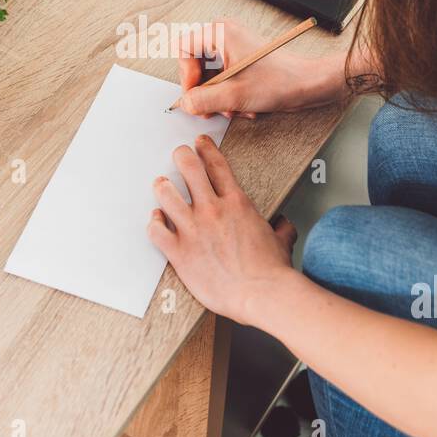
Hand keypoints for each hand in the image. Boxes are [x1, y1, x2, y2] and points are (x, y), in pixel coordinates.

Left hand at [148, 134, 297, 325]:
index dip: (206, 149)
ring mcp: (194, 230)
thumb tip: (283, 225)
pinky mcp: (180, 252)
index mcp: (237, 204)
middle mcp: (213, 211)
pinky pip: (156, 230)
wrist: (263, 293)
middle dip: (182, 156)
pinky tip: (155, 220)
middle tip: (179, 154)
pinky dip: (153, 222)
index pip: (217, 165)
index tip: (200, 143)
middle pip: (189, 168)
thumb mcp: (282, 241)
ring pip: (167, 194)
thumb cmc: (272, 271)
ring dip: (162, 186)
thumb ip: (280, 228)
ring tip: (161, 184)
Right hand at [176, 18, 342, 117]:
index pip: (184, 49)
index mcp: (220, 33)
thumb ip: (202, 100)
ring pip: (210, 76)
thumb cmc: (281, 80)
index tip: (196, 93)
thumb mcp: (234, 95)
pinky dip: (230, 95)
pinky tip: (245, 104)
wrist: (308, 84)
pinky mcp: (241, 61)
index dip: (186, 75)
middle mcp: (225, 35)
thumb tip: (185, 103)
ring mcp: (233, 48)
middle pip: (195, 65)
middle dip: (206, 91)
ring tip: (234, 107)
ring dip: (219, 97)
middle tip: (212, 107)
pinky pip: (223, 79)